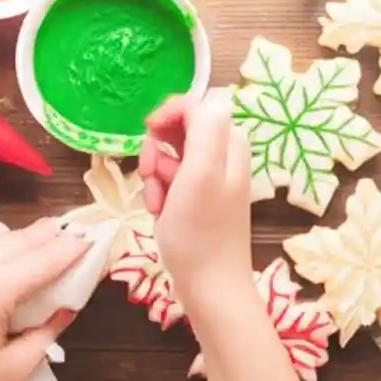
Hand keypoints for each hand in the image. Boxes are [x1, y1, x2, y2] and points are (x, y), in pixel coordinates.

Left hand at [0, 218, 88, 380]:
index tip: (94, 238)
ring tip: (35, 251)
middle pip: (21, 237)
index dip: (74, 247)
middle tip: (75, 234)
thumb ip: (48, 331)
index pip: (45, 258)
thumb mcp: (16, 368)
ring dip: (19, 238)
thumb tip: (67, 305)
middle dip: (51, 234)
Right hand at [138, 89, 253, 306]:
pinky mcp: (199, 200)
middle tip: (153, 176)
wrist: (209, 287)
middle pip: (180, 128)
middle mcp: (224, 156)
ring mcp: (211, 179)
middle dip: (157, 150)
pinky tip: (160, 213)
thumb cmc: (200, 233)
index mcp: (230, 143)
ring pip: (170, 156)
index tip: (149, 132)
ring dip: (155, 176)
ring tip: (158, 203)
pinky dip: (160, 193)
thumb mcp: (201, 173)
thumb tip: (211, 92)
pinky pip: (171, 181)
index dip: (169, 113)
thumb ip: (207, 126)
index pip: (198, 103)